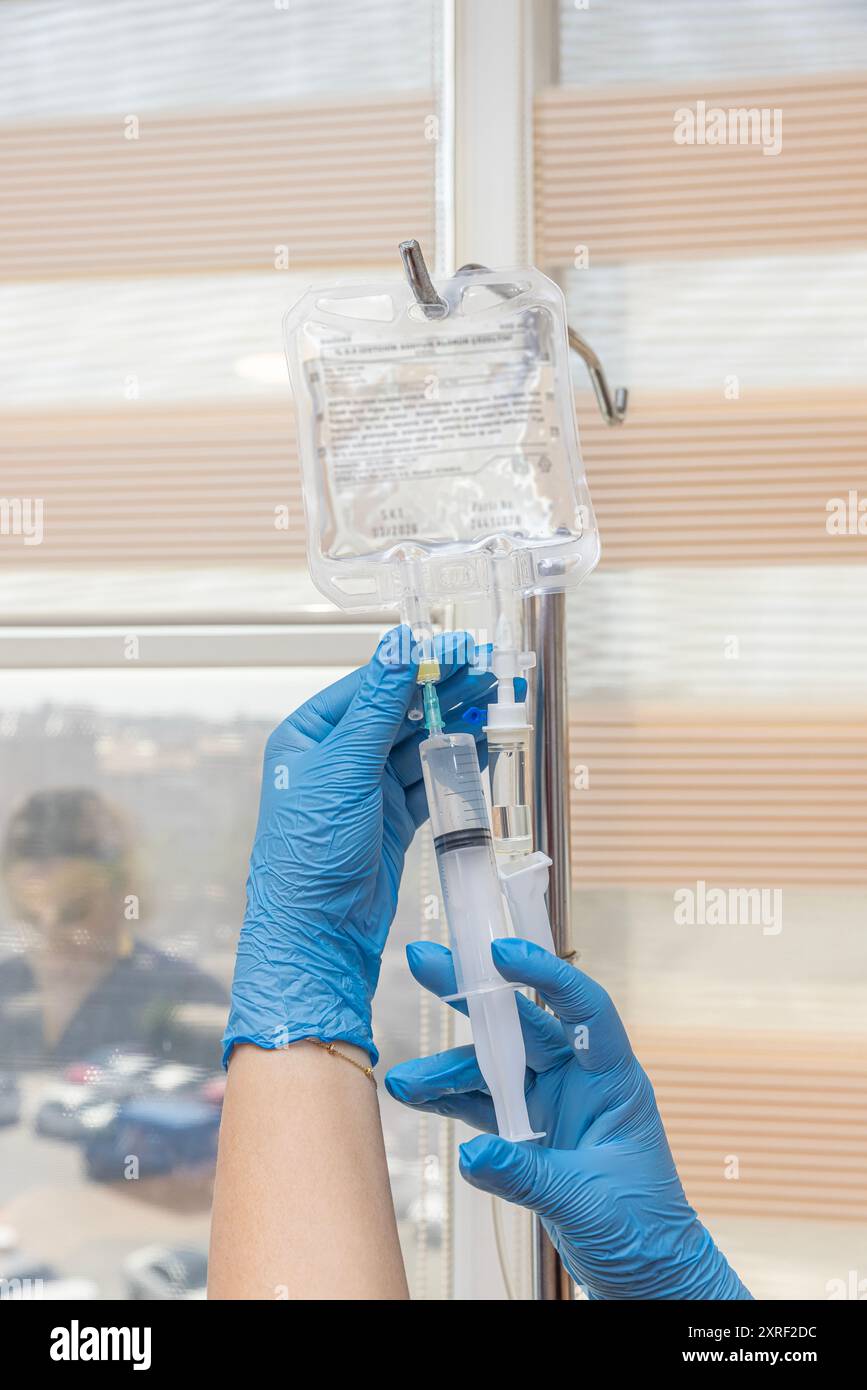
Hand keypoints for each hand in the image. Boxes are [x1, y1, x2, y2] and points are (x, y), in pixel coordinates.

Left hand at [222, 627, 495, 1067]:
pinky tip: (480, 746)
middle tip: (486, 671)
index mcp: (310, 734)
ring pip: (418, 744)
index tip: (458, 647)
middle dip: (442, 691)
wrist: (318, 933)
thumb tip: (401, 645)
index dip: (417, 664)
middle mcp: (337, 757)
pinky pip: (429, 780)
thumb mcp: (346, 767)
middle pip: (399, 711)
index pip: (372, 684)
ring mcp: (366, 788)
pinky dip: (455, 764)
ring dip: (453, 725)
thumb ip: (379, 706)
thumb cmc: (311, 850)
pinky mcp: (391, 818)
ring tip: (491, 703)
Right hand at [386, 937, 750, 1299]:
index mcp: (612, 1079)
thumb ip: (526, 1176)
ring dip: (447, 1067)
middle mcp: (579, 1079)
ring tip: (404, 1079)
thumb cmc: (645, 1232)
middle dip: (474, 994)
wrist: (646, 1273)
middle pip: (524, 1023)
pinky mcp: (527, 1131)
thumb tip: (471, 1154)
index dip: (546, 975)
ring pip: (493, 1066)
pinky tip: (415, 1095)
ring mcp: (551, 1102)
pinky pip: (481, 1104)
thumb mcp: (586, 1202)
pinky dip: (448, 1099)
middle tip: (426, 960)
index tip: (501, 952)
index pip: (584, 1009)